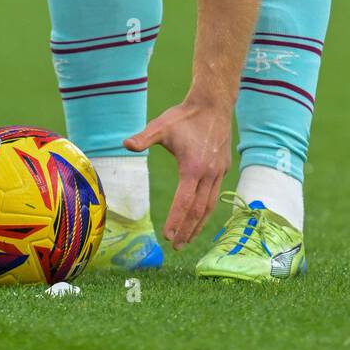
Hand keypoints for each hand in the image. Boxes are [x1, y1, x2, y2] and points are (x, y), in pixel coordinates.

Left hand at [124, 96, 231, 247]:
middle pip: (198, 210)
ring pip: (210, 205)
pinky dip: (207, 210)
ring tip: (188, 239)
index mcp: (193, 168)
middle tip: (176, 246)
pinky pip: (216, 194)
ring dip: (199, 224)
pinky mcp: (224, 168)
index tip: (167, 236)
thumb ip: (144, 138)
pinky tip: (200, 216)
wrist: (214, 103)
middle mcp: (209, 174)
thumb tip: (125, 144)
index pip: (184, 202)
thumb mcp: (161, 126)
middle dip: (187, 230)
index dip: (176, 221)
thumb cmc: (185, 115)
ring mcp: (219, 172)